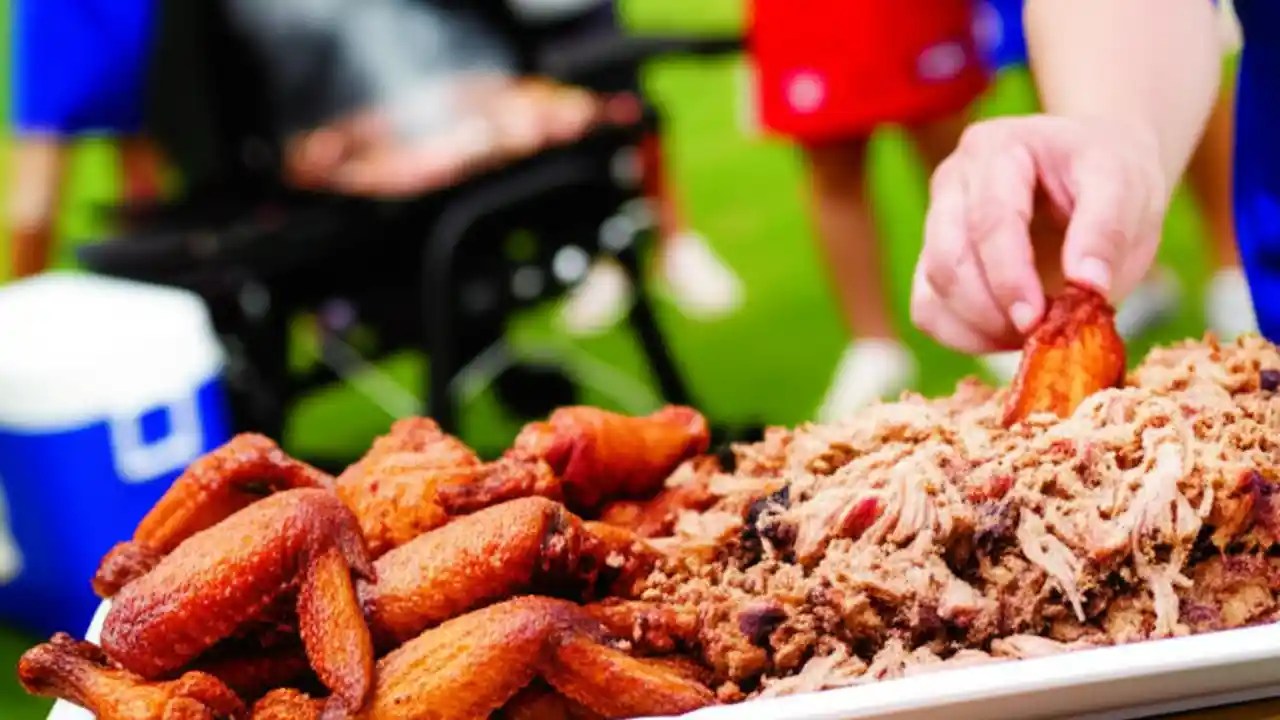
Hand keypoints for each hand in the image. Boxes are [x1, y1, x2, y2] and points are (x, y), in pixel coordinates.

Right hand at [910, 115, 1167, 352]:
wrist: (1097, 179)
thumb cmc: (1110, 178)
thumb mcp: (1126, 190)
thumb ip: (1106, 233)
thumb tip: (1087, 288)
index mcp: (997, 148)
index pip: (989, 221)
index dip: (1009, 277)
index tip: (1037, 321)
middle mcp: (953, 180)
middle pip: (948, 259)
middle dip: (990, 309)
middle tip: (1038, 333)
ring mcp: (937, 221)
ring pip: (932, 288)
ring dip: (977, 326)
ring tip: (1028, 334)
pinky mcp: (933, 259)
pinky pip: (926, 309)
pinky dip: (961, 335)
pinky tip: (1005, 336)